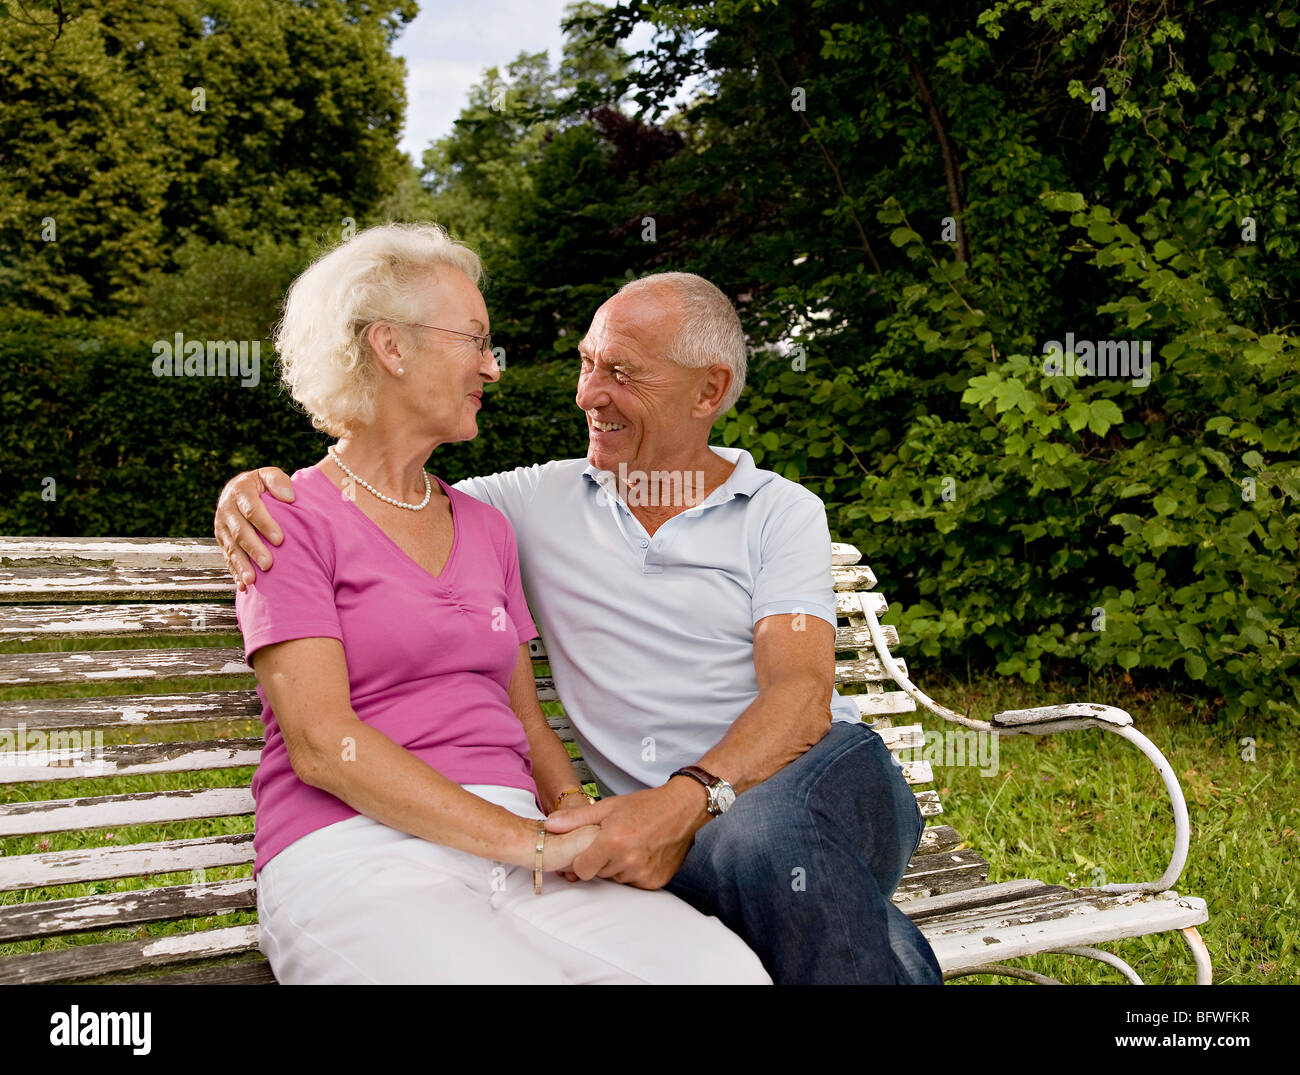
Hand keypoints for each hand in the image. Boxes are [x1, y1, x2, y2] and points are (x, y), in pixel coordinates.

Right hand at [213, 467, 293, 589]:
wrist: (243, 491)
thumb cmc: (264, 486)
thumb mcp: (269, 475)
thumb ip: (278, 481)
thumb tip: (288, 497)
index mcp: (239, 490)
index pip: (251, 509)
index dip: (265, 524)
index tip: (280, 539)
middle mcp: (226, 509)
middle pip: (239, 532)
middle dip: (253, 549)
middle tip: (268, 564)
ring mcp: (222, 527)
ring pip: (231, 548)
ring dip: (241, 565)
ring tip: (252, 580)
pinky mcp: (222, 541)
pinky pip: (227, 558)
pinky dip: (235, 572)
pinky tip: (243, 586)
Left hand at [543, 779, 709, 888]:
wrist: (682, 809)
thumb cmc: (645, 805)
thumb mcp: (608, 806)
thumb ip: (576, 819)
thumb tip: (550, 825)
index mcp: (612, 842)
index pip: (581, 870)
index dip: (582, 860)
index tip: (589, 850)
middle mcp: (628, 862)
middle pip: (599, 874)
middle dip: (601, 861)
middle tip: (614, 842)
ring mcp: (643, 874)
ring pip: (617, 878)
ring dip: (618, 867)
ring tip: (630, 845)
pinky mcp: (655, 881)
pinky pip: (634, 882)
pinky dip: (635, 872)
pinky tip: (642, 853)